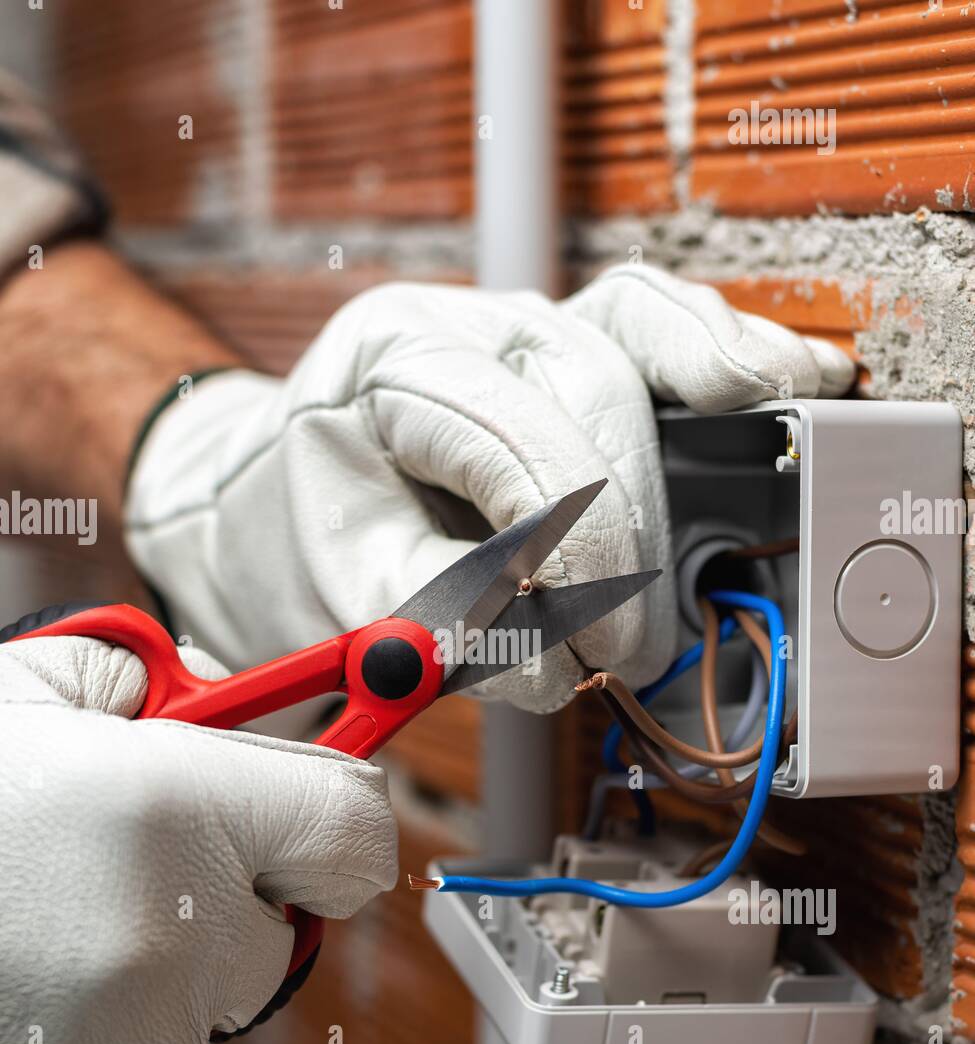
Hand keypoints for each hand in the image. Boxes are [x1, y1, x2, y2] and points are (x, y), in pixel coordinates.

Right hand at [0, 635, 395, 1043]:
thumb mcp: (22, 694)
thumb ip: (146, 686)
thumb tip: (224, 703)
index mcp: (169, 808)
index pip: (354, 833)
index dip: (319, 826)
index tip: (299, 828)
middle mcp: (172, 945)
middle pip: (274, 941)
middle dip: (213, 913)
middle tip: (105, 885)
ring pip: (201, 1034)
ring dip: (143, 1003)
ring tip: (26, 960)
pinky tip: (10, 1027)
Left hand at [125, 265, 853, 713]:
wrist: (264, 499)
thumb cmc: (298, 540)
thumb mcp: (347, 598)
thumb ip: (452, 625)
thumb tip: (558, 661)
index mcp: (389, 361)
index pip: (515, 439)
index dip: (575, 550)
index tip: (592, 644)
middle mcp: (463, 318)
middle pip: (595, 391)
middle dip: (629, 529)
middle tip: (629, 645)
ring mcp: (518, 319)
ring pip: (642, 339)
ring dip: (692, 445)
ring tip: (715, 544)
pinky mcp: (560, 344)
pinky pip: (654, 324)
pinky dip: (715, 355)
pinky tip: (774, 384)